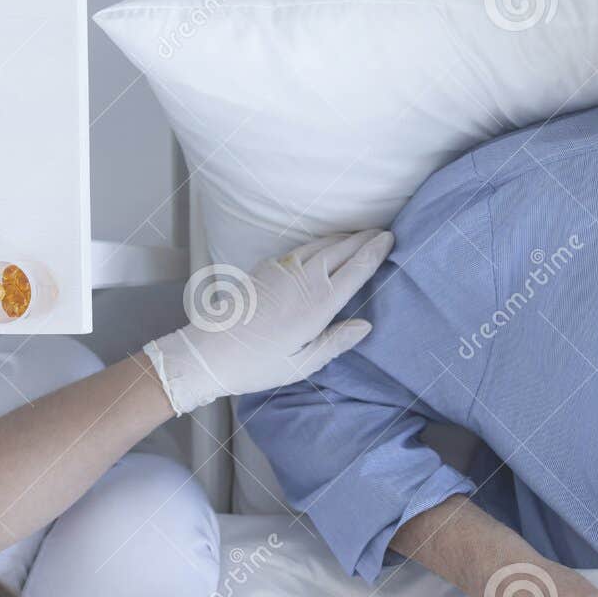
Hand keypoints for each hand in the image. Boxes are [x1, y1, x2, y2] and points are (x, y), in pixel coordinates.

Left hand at [145, 229, 393, 415]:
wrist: (207, 352)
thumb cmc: (256, 365)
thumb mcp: (302, 365)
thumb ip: (335, 343)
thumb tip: (365, 325)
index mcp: (317, 305)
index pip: (355, 270)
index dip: (375, 251)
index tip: (390, 238)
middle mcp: (302, 280)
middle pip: (341, 250)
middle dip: (364, 238)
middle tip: (383, 231)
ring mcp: (281, 270)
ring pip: (321, 245)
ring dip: (343, 237)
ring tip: (361, 235)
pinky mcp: (265, 268)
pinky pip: (301, 248)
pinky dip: (321, 243)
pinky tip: (326, 245)